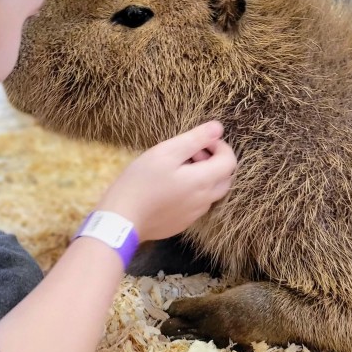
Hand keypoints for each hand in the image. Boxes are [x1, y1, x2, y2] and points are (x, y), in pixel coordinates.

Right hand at [95, 121, 235, 240]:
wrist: (122, 219)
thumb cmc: (141, 181)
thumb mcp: (166, 152)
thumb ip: (194, 139)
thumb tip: (218, 128)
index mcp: (203, 181)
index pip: (230, 162)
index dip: (220, 147)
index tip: (201, 142)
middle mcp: (204, 201)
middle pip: (225, 178)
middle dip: (213, 161)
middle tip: (189, 154)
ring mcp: (194, 215)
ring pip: (211, 192)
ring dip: (203, 177)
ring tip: (177, 170)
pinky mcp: (182, 223)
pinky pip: (197, 204)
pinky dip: (193, 191)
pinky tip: (169, 188)